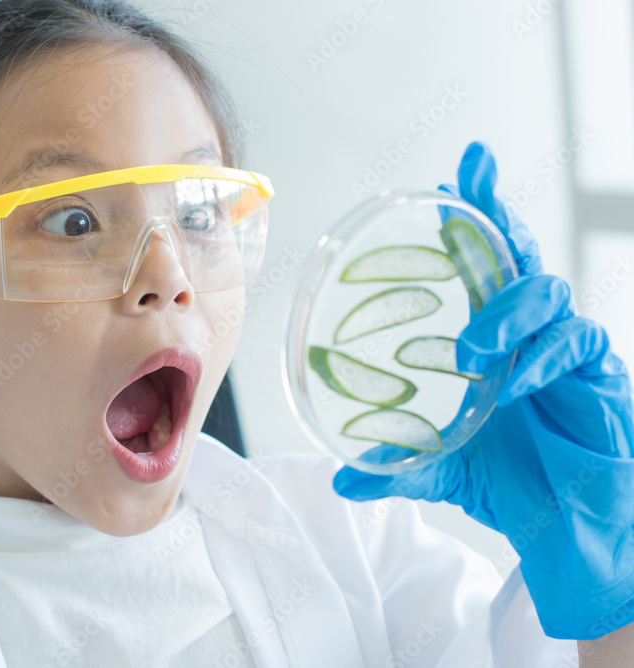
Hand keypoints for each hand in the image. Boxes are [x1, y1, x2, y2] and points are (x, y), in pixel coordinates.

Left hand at [333, 141, 633, 639]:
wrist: (570, 525)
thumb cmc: (512, 478)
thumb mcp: (443, 468)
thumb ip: (396, 469)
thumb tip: (340, 482)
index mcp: (492, 337)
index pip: (484, 265)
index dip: (474, 217)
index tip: (451, 176)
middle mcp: (529, 332)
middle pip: (518, 253)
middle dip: (494, 212)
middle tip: (468, 182)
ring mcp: (565, 349)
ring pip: (546, 293)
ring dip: (505, 309)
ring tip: (471, 348)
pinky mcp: (598, 376)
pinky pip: (578, 344)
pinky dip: (542, 358)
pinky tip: (515, 380)